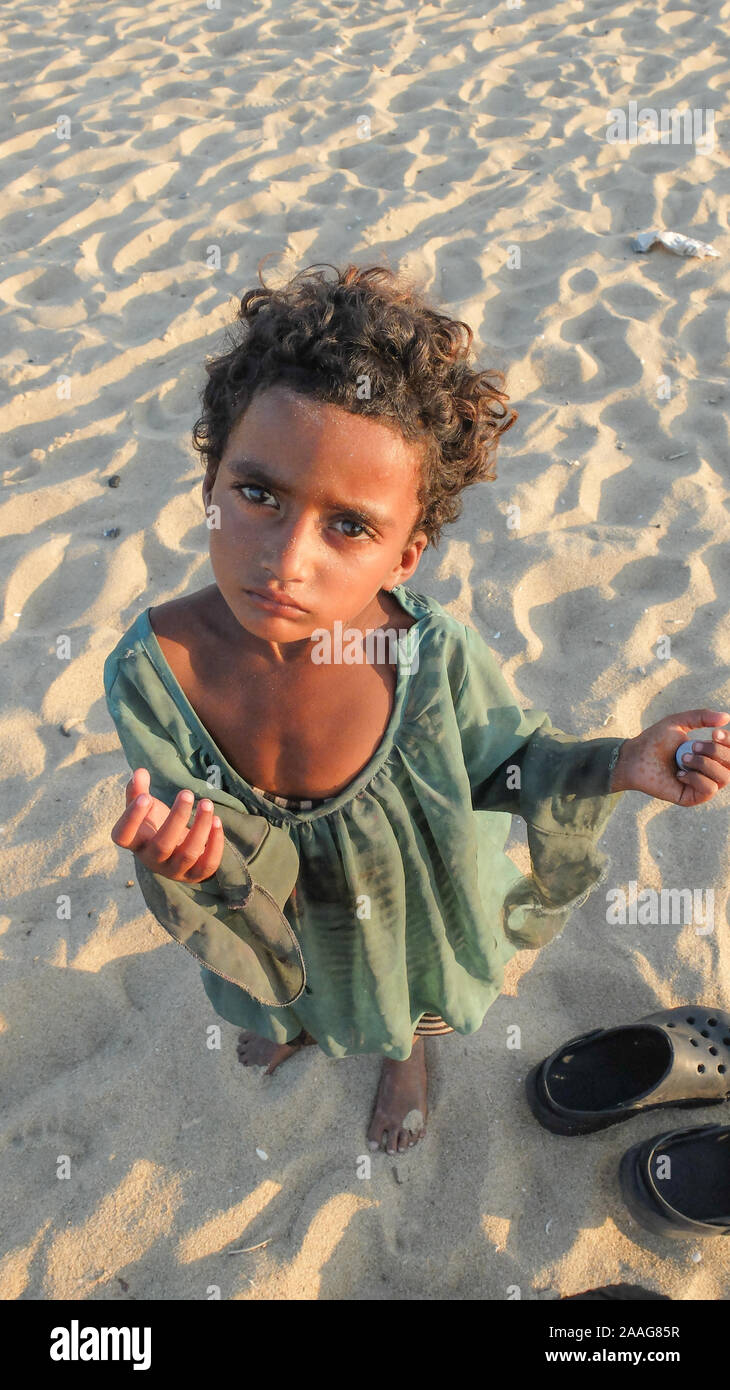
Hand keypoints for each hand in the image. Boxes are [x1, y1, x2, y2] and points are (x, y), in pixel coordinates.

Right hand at [110, 767, 224, 881]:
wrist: (174, 851)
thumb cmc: (156, 824)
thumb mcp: (145, 808)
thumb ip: (138, 790)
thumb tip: (140, 772)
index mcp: (135, 842)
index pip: (123, 836)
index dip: (132, 818)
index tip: (146, 796)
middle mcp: (152, 860)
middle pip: (162, 845)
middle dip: (177, 818)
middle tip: (186, 793)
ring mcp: (174, 870)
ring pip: (188, 854)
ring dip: (200, 827)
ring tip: (207, 803)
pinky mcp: (195, 875)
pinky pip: (208, 864)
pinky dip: (215, 843)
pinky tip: (216, 820)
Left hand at [611, 708, 729, 806]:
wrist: (634, 757)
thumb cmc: (654, 740)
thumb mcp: (678, 722)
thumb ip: (701, 716)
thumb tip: (726, 717)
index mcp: (710, 753)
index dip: (729, 742)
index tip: (715, 733)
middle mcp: (710, 770)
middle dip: (715, 751)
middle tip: (693, 746)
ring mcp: (702, 785)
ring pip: (725, 778)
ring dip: (704, 764)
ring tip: (683, 758)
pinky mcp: (692, 798)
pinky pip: (709, 789)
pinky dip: (696, 778)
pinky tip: (679, 774)